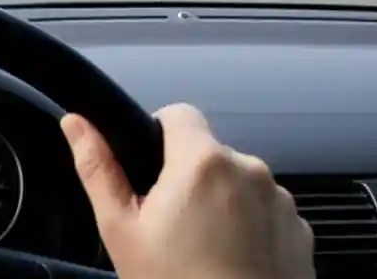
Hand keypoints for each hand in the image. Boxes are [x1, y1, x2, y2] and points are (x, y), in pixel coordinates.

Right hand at [61, 104, 313, 278]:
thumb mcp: (121, 230)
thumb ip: (98, 168)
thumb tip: (75, 123)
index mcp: (203, 161)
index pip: (178, 114)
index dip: (158, 137)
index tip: (150, 174)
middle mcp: (250, 170)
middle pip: (208, 153)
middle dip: (188, 180)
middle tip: (170, 227)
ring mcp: (281, 201)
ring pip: (238, 184)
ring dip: (221, 204)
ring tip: (203, 251)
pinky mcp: (301, 231)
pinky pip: (266, 212)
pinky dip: (250, 229)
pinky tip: (232, 262)